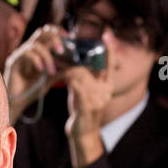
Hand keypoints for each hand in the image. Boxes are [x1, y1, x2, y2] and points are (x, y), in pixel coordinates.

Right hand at [3, 23, 65, 118]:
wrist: (17, 103)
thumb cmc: (32, 90)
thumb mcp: (51, 78)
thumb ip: (61, 70)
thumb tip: (77, 64)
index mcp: (37, 51)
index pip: (47, 32)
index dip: (58, 31)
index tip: (68, 37)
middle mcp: (28, 50)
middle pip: (42, 32)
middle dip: (54, 39)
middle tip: (61, 52)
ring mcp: (20, 55)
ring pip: (36, 44)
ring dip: (47, 57)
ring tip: (51, 71)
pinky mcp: (14, 61)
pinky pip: (27, 53)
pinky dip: (37, 60)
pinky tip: (40, 70)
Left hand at [63, 29, 114, 167]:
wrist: (82, 133)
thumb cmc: (82, 112)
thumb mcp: (86, 93)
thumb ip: (85, 79)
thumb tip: (76, 63)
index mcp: (108, 86)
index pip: (110, 63)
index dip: (109, 48)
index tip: (107, 34)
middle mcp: (106, 90)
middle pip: (92, 66)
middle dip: (77, 58)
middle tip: (64, 50)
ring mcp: (98, 98)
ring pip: (82, 74)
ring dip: (67, 67)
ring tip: (56, 62)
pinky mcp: (88, 105)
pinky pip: (76, 85)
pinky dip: (66, 78)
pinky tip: (58, 74)